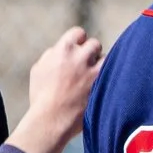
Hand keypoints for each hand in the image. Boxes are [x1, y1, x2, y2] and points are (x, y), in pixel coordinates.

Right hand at [12, 28, 103, 152]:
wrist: (51, 119)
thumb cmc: (41, 97)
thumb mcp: (38, 70)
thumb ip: (52, 55)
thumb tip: (62, 50)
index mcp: (63, 49)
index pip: (78, 33)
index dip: (79, 41)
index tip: (78, 51)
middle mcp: (80, 56)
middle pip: (94, 44)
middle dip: (91, 54)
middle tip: (87, 66)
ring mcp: (93, 70)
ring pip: (106, 58)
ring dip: (102, 66)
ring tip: (93, 78)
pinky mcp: (103, 84)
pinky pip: (114, 72)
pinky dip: (111, 76)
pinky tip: (106, 84)